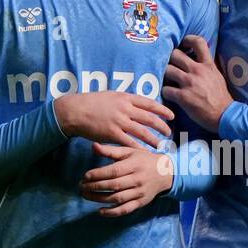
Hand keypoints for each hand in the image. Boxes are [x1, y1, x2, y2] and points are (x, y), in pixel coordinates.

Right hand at [54, 91, 173, 149]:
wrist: (75, 111)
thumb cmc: (91, 102)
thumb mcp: (111, 95)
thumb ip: (125, 100)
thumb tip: (136, 104)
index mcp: (126, 98)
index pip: (150, 103)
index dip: (162, 110)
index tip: (171, 116)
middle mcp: (125, 109)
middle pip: (150, 118)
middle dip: (162, 126)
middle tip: (169, 132)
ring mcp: (119, 121)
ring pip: (142, 132)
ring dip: (154, 139)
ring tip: (161, 145)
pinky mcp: (112, 134)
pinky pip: (130, 142)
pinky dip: (139, 148)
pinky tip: (146, 152)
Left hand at [80, 143, 173, 216]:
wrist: (166, 173)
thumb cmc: (143, 160)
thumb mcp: (129, 151)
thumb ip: (110, 150)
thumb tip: (93, 146)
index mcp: (134, 165)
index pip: (114, 171)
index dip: (98, 174)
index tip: (85, 176)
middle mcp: (137, 180)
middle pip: (113, 185)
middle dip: (95, 186)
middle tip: (81, 186)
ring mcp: (139, 193)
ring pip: (117, 198)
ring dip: (99, 199)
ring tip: (86, 195)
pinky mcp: (141, 203)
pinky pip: (125, 209)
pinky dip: (112, 212)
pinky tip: (100, 211)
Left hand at [163, 35, 231, 131]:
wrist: (224, 115)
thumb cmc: (221, 96)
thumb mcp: (218, 75)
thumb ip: (209, 64)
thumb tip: (203, 53)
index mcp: (208, 64)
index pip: (198, 42)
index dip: (188, 40)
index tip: (184, 45)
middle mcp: (198, 70)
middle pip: (175, 54)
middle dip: (171, 60)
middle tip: (171, 66)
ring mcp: (189, 83)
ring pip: (167, 70)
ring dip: (165, 75)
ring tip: (168, 81)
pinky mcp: (183, 97)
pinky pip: (166, 89)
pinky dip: (165, 92)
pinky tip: (169, 95)